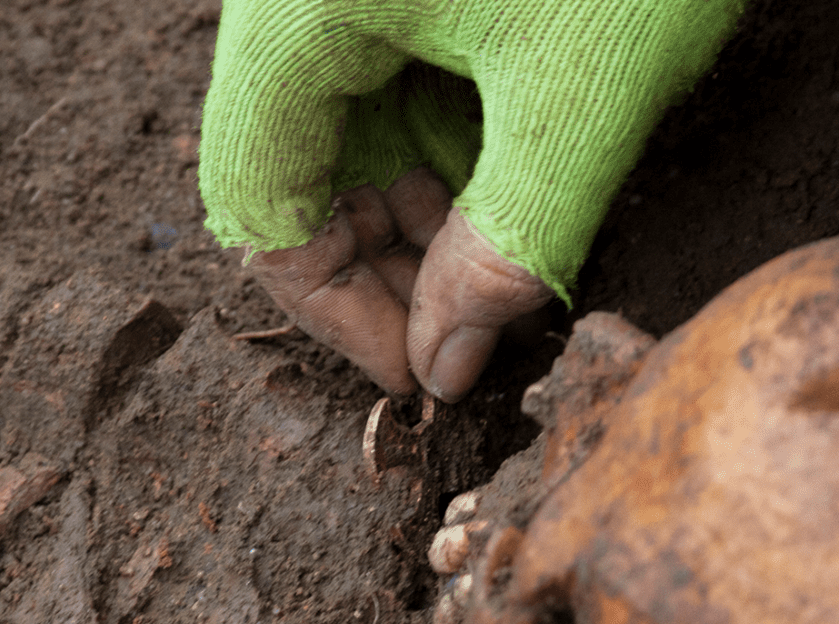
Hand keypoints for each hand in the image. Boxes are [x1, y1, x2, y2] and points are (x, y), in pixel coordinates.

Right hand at [200, 0, 743, 399]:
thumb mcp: (582, 102)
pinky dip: (451, 142)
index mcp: (300, 8)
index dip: (333, 309)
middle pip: (296, 167)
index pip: (255, 203)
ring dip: (423, 210)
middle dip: (386, 263)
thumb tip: (448, 365)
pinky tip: (520, 175)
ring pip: (349, 128)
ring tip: (513, 256)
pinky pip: (396, 75)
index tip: (420, 372)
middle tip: (477, 329)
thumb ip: (506, 248)